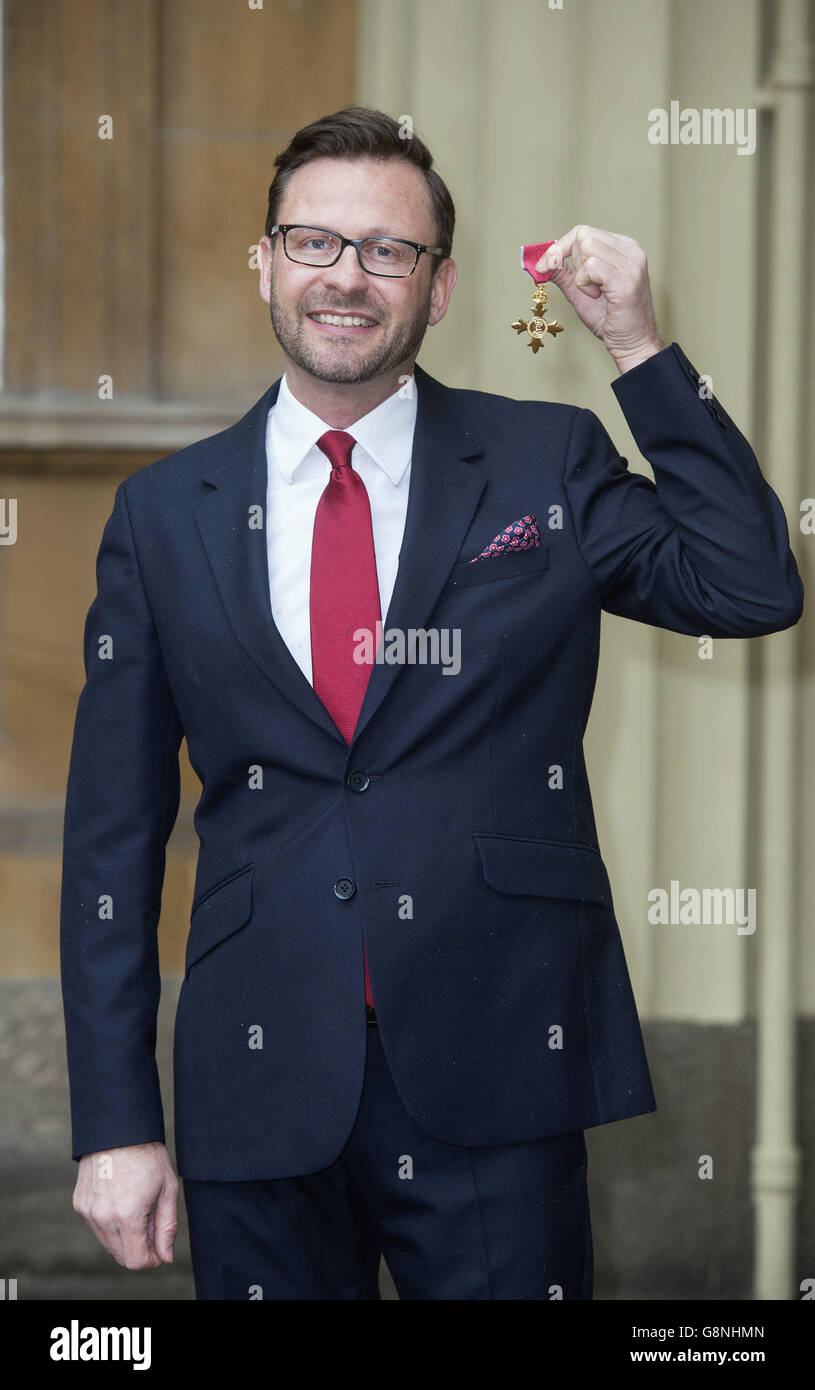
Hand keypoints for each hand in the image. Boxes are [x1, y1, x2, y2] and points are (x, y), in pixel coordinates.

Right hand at [72, 1141, 178, 1269]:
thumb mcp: (167, 1188)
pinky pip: (97, 1227)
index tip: (160, 1248)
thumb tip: (166, 1256)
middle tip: (152, 1225)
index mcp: (127, 1215)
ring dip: (124, 1237)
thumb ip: (167, 1226)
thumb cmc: (147, 1156)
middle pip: (121, 1256)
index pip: (135, 1261)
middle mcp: (103, 1217)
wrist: (118, 1130)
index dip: (151, 1260)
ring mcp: (88, 1211)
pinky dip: (111, 1225)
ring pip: (108, 1243)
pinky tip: (122, 1202)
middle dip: (139, 1248)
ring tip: (139, 1210)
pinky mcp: (79, 1204)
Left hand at [537, 225, 663, 372]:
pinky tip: (597, 296)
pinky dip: (585, 284)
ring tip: (595, 293)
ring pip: (586, 248)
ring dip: (580, 276)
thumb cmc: (609, 320)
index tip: (543, 266)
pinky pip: (591, 267)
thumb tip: (542, 263)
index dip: (559, 247)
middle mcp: (631, 250)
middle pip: (583, 236)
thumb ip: (564, 274)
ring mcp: (631, 263)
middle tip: (582, 285)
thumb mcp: (581, 292)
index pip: (584, 232)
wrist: (631, 344)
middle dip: (570, 261)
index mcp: (623, 248)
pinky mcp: (625, 279)